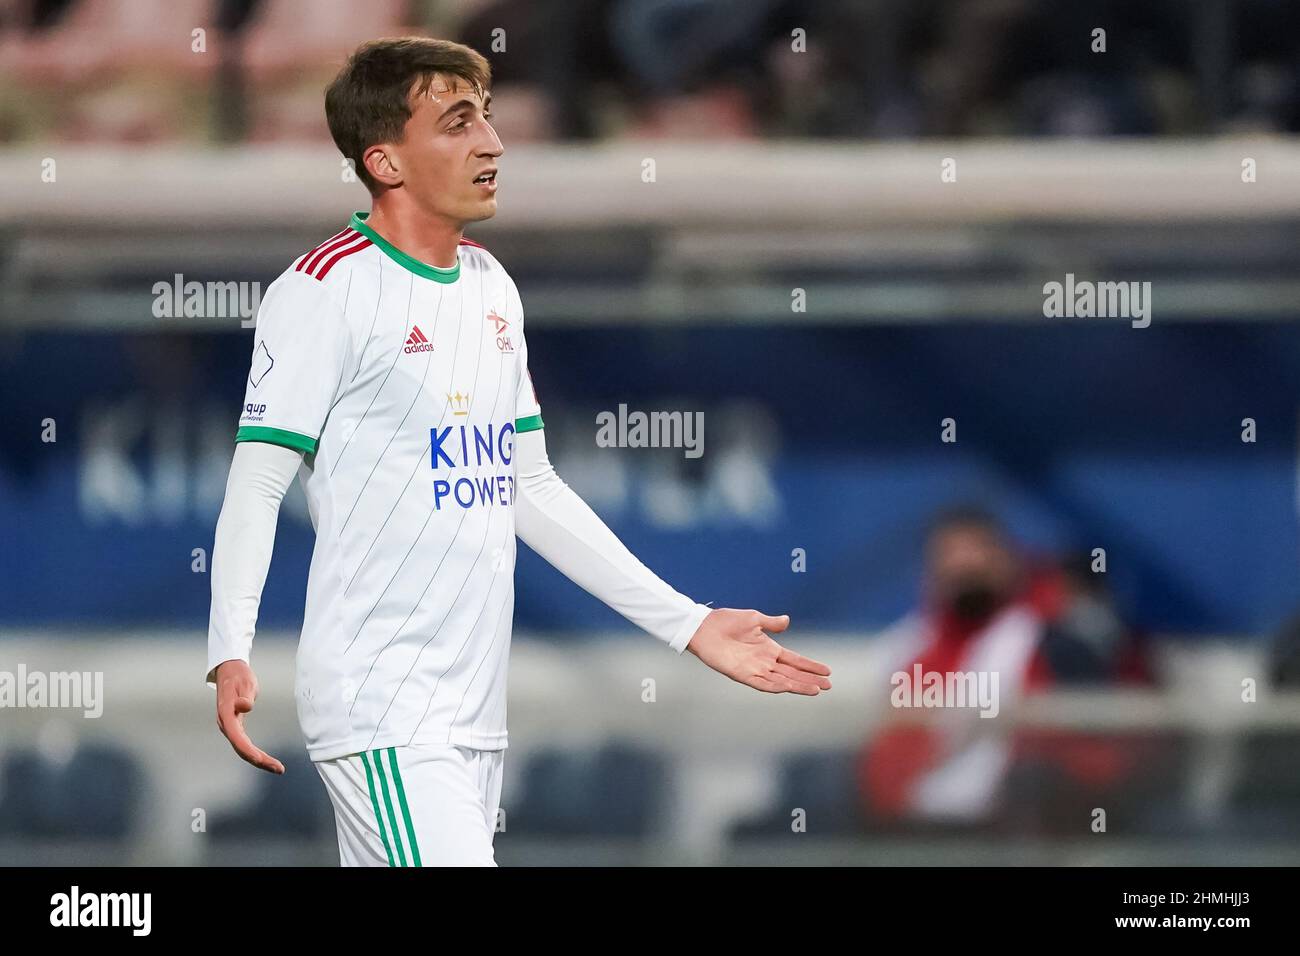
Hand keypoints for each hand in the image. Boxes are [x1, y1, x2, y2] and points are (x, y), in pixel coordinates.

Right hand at [214, 660, 284, 773]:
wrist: (229, 671)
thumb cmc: (238, 676)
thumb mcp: (245, 683)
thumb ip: (245, 696)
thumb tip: (244, 707)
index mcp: (226, 713)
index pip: (237, 737)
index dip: (248, 750)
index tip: (261, 759)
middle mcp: (225, 723)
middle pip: (241, 747)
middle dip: (259, 760)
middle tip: (279, 769)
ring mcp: (229, 726)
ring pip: (242, 749)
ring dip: (258, 760)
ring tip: (277, 768)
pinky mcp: (235, 727)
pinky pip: (244, 744)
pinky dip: (255, 753)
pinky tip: (265, 759)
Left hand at [685, 609, 830, 694]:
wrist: (704, 627)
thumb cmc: (727, 621)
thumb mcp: (754, 618)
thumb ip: (771, 623)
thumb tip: (787, 620)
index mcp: (769, 649)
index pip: (795, 660)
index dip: (810, 666)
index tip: (827, 671)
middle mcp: (765, 662)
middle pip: (792, 674)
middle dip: (810, 680)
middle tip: (828, 686)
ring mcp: (754, 670)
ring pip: (781, 681)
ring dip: (798, 686)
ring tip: (816, 690)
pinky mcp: (742, 675)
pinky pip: (762, 684)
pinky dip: (776, 686)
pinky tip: (789, 688)